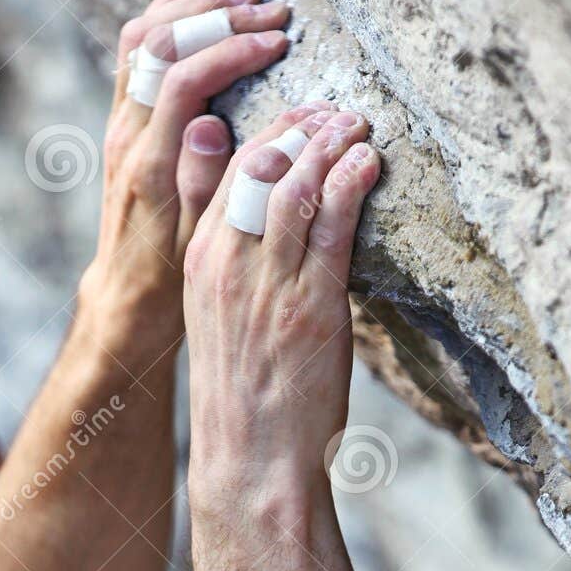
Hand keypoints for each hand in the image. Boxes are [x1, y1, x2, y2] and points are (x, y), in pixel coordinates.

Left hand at [78, 0, 292, 360]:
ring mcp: (121, 124)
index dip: (234, 50)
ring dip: (192, 8)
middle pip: (160, 42)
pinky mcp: (124, 121)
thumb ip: (204, 184)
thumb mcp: (198, 243)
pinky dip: (173, 19)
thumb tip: (209, 122)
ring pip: (143, 36)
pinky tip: (210, 13)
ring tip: (243, 1)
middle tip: (270, 12)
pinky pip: (139, 50)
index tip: (279, 42)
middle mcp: (127, 135)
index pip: (186, 79)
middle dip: (218, 15)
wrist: (127, 293)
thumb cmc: (172, 275)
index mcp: (150, 165)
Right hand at [182, 102, 380, 528]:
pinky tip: (369, 161)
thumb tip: (270, 240)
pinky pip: (330, 224)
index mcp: (201, 264)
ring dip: (330, 143)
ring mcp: (268, 282)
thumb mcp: (223, 323)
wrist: (252, 461)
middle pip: (259, 166)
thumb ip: (240, 273)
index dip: (268, 135)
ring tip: (358, 122)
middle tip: (334, 110)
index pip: (227, 173)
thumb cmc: (245, 399)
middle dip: (300, 126)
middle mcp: (228, 264)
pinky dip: (350, 182)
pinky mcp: (310, 304)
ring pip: (294, 186)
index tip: (299, 120)